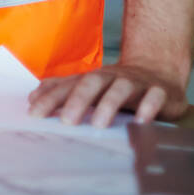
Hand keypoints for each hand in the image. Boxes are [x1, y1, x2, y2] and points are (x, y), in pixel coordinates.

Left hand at [27, 62, 188, 126]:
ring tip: (100, 124)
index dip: (50, 99)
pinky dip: (149, 107)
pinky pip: (155, 96)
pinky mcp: (161, 91)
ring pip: (122, 87)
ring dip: (110, 103)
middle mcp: (112, 77)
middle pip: (92, 83)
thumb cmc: (117, 85)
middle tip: (66, 121)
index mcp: (92, 79)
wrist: (159, 71)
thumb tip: (32, 98)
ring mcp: (137, 83)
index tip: (34, 114)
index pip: (68, 86)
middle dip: (78, 100)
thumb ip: (62, 92)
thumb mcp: (89, 87)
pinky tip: (141, 121)